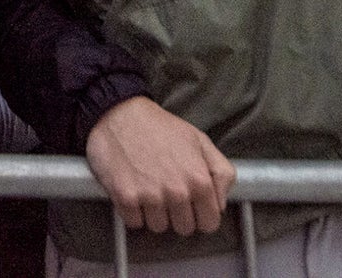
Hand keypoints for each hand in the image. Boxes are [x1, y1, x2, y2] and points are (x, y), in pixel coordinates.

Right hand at [83, 96, 234, 236]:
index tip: (192, 206)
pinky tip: (134, 189)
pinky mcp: (126, 198)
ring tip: (149, 186)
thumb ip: (221, 172)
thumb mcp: (200, 141)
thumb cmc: (158, 126)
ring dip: (154, 212)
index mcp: (199, 180)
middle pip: (184, 228)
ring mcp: (150, 196)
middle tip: (167, 190)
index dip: (201, 215)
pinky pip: (134, 223)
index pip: (209, 224)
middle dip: (177, 214)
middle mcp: (177, 192)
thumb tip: (221, 203)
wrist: (120, 114)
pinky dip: (132, 210)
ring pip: (158, 227)